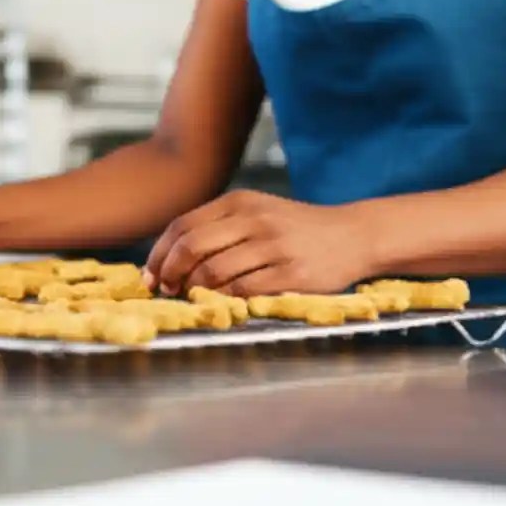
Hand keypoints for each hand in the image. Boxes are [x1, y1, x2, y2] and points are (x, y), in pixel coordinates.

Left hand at [144, 190, 375, 296]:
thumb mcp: (256, 213)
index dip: (159, 254)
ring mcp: (274, 245)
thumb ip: (217, 229)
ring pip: (214, 271)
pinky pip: (244, 290)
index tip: (151, 276)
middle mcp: (255, 219)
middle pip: (192, 247)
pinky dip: (225, 300)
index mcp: (239, 202)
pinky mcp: (292, 273)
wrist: (354, 235)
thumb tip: (168, 259)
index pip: (182, 226)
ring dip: (196, 290)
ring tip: (194, 298)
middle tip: (167, 290)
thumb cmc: (296, 229)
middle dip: (170, 273)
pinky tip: (222, 303)